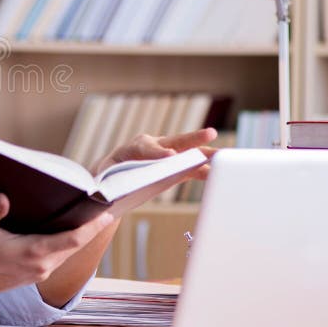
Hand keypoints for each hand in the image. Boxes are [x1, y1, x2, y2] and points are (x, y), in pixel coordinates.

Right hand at [0, 193, 113, 303]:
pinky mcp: (34, 275)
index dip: (91, 227)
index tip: (106, 215)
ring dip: (79, 239)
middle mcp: (41, 266)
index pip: (72, 240)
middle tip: (104, 211)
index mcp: (33, 253)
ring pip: (68, 254)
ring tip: (90, 221)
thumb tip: (3, 197)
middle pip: (75, 247)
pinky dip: (67, 246)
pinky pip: (58, 259)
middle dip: (90, 230)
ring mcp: (39, 273)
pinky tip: (66, 235)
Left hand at [92, 127, 217, 178]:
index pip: (146, 148)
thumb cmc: (107, 177)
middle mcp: (153, 146)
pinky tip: (219, 174)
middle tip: (211, 133)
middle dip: (193, 138)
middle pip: (174, 142)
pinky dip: (205, 170)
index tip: (171, 156)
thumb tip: (101, 193)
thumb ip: (106, 182)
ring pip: (188, 152)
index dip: (158, 152)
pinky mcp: (175, 165)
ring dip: (207, 154)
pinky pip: (191, 167)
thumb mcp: (103, 178)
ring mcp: (167, 153)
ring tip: (226, 155)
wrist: (112, 175)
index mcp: (132, 148)